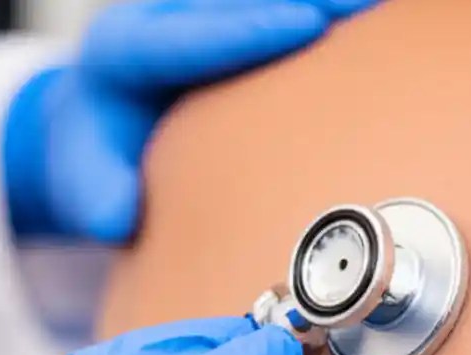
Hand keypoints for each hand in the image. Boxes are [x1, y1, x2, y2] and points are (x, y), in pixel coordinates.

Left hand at [3, 0, 377, 241]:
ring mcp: (196, 11)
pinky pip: (279, 7)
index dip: (248, 29)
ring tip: (388, 4)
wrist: (89, 129)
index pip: (189, 37)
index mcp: (122, 53)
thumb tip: (120, 216)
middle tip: (368, 1)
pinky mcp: (227, 17)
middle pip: (238, 0)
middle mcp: (160, 16)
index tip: (305, 22)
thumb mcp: (81, 187)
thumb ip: (96, 200)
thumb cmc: (92, 161)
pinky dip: (326, 8)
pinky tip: (382, 12)